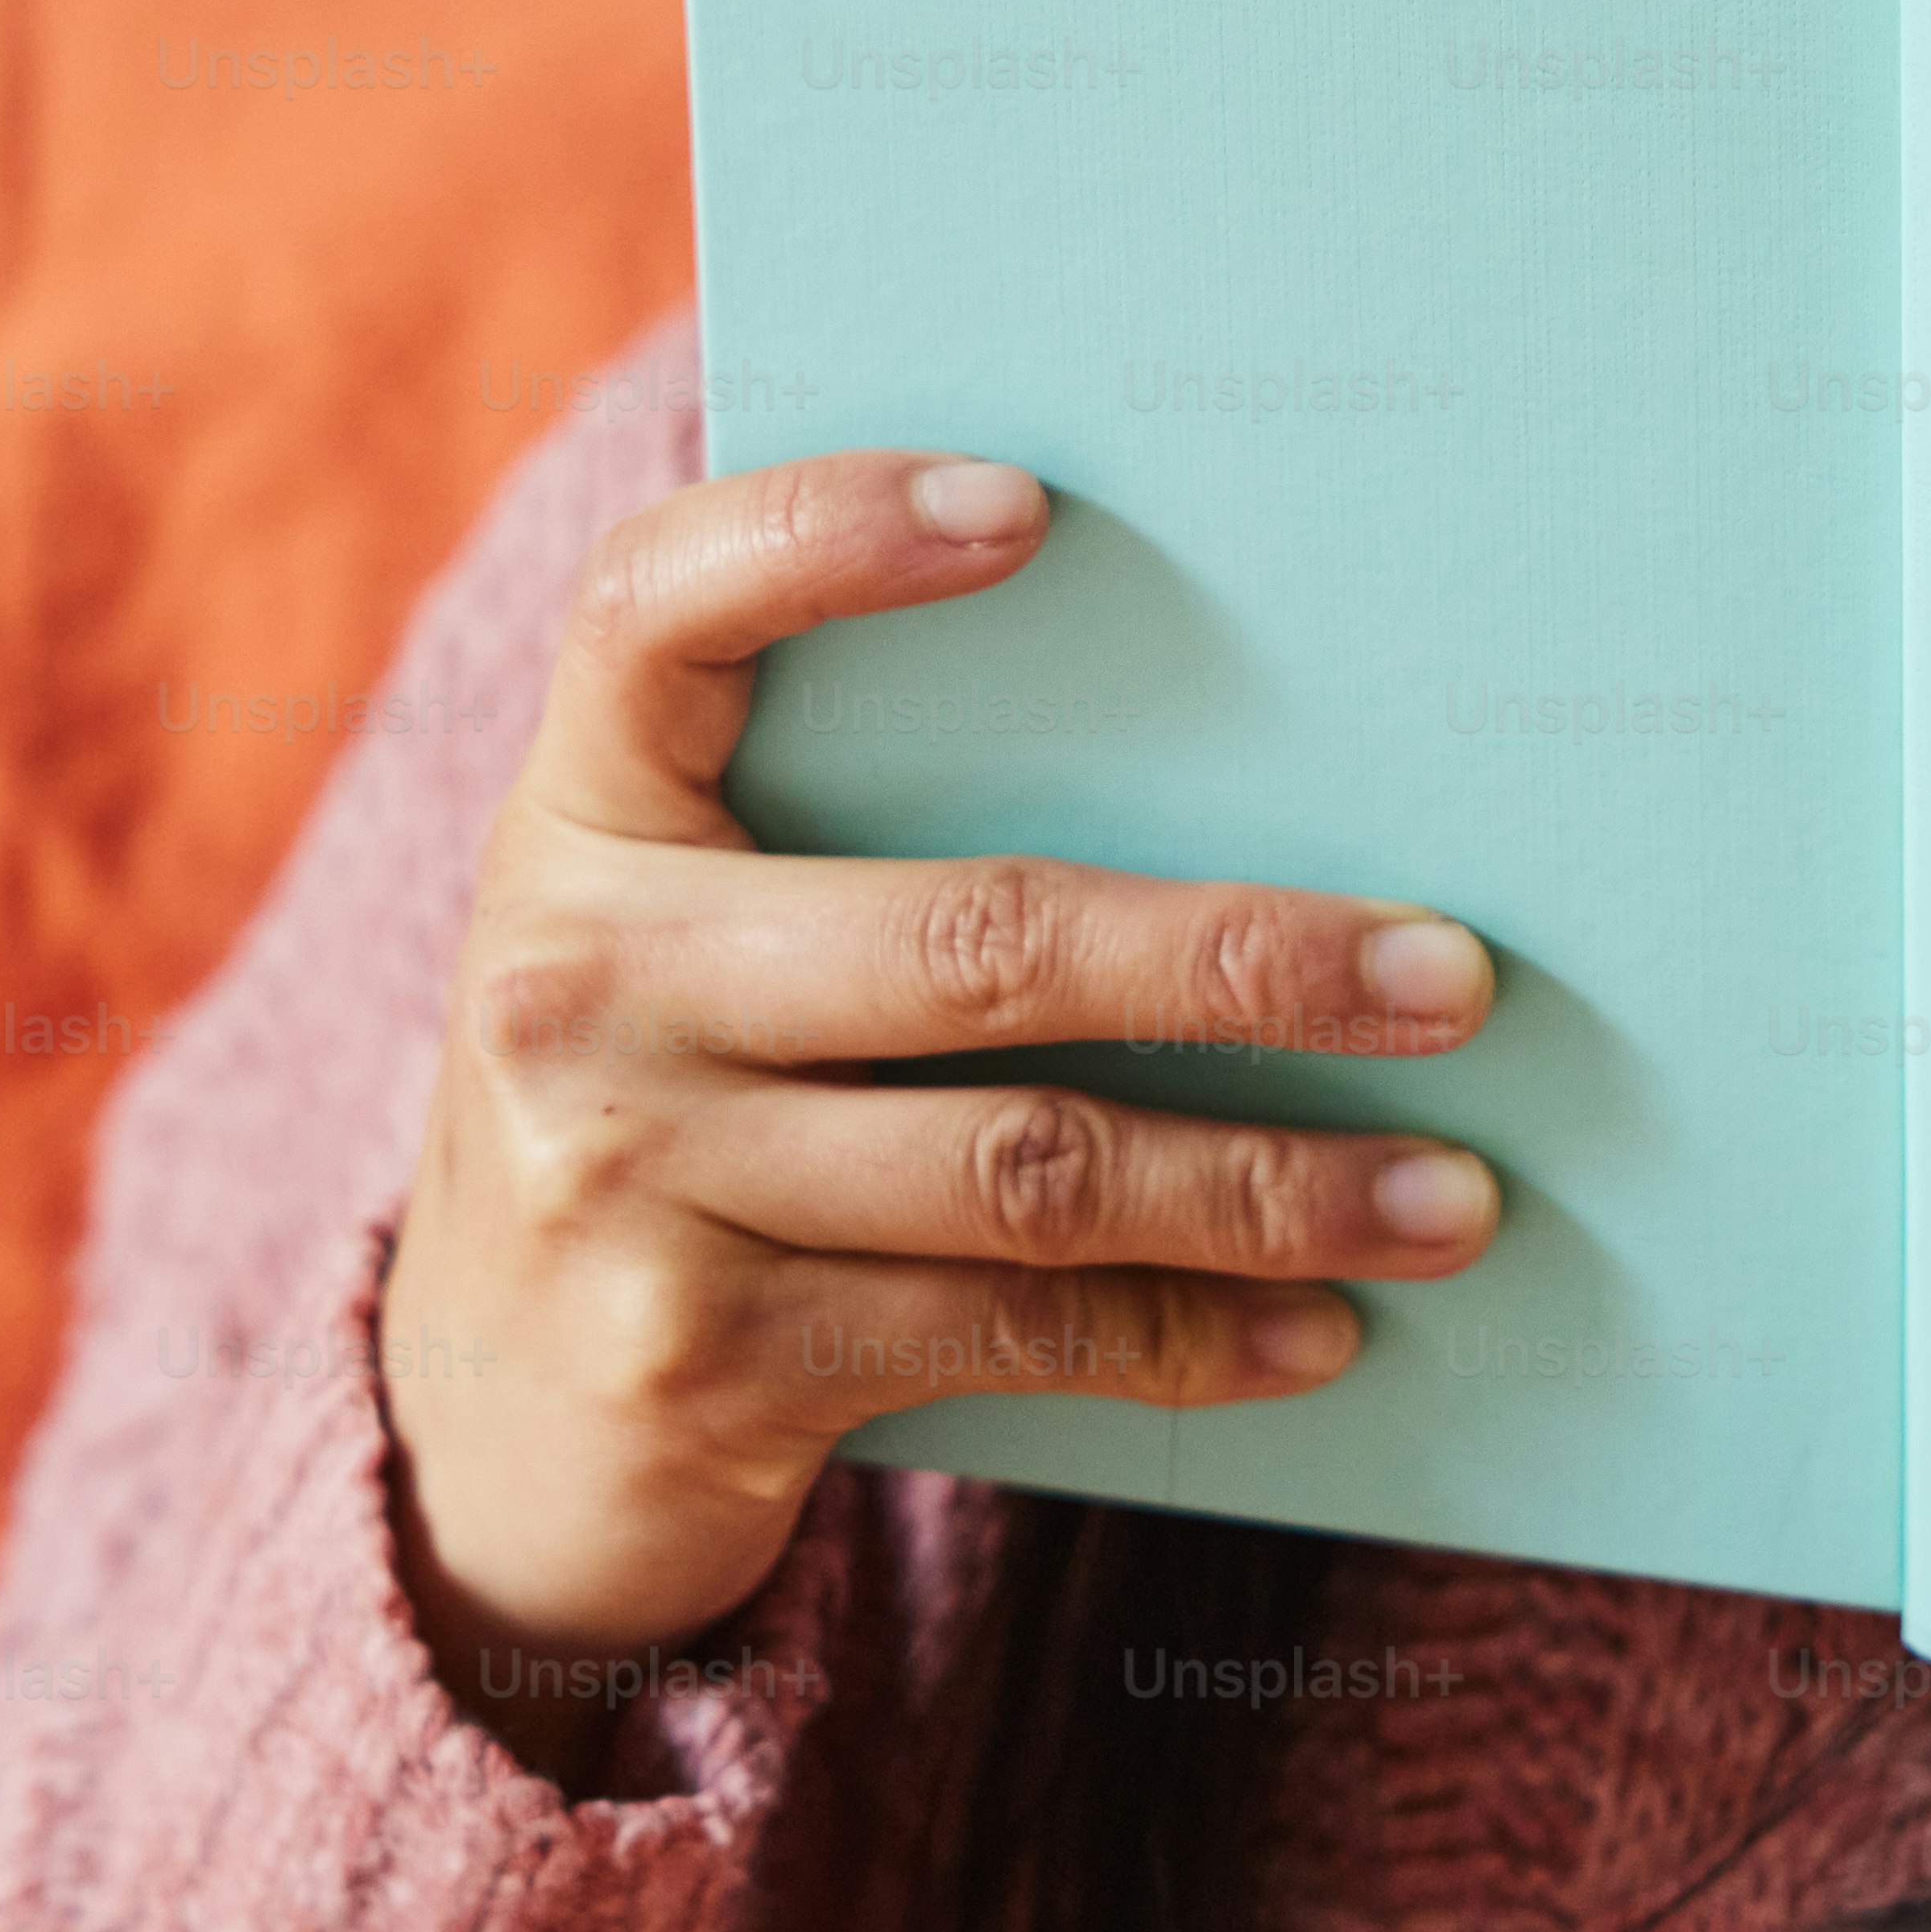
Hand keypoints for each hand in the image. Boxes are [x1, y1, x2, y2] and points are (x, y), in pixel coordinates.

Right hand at [378, 449, 1501, 1774]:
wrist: (479, 1428)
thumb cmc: (660, 1103)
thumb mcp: (684, 938)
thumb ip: (844, 837)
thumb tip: (1231, 768)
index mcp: (575, 815)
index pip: (658, 606)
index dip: (825, 532)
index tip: (1029, 503)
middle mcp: (578, 984)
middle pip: (970, 940)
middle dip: (1239, 962)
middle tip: (1448, 976)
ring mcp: (631, 1181)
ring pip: (1027, 1166)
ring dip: (1271, 1183)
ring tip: (1451, 1191)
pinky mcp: (703, 1361)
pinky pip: (1006, 1332)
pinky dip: (1187, 1333)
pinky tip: (1324, 1327)